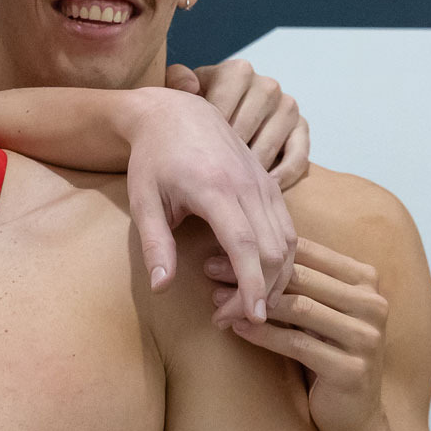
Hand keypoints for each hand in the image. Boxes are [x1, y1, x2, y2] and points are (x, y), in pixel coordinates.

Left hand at [121, 87, 295, 323]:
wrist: (175, 113)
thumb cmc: (153, 158)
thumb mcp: (143, 199)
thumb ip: (155, 244)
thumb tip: (161, 288)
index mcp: (215, 188)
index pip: (245, 246)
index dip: (251, 285)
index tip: (252, 317)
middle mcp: (248, 185)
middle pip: (273, 251)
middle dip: (259, 292)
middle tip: (229, 317)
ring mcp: (264, 183)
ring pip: (287, 242)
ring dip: (273, 279)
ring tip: (242, 302)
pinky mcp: (271, 184)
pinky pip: (287, 228)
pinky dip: (279, 258)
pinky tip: (255, 275)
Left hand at [167, 59, 309, 188]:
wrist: (220, 115)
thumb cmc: (195, 106)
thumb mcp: (180, 90)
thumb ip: (176, 80)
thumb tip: (190, 85)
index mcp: (236, 72)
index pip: (220, 106)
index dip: (204, 135)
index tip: (191, 155)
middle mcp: (266, 85)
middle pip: (246, 127)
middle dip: (225, 154)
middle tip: (209, 176)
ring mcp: (287, 105)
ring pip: (271, 143)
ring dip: (251, 167)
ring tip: (232, 187)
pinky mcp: (302, 128)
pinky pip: (298, 156)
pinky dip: (283, 174)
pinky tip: (264, 188)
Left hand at [210, 238, 388, 430]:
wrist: (353, 414)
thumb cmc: (324, 349)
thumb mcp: (313, 309)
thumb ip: (292, 279)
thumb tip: (233, 245)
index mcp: (366, 280)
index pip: (307, 252)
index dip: (260, 247)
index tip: (219, 245)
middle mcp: (373, 304)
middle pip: (301, 278)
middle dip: (250, 272)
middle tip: (209, 268)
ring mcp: (368, 338)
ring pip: (299, 308)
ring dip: (252, 302)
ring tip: (217, 299)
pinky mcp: (353, 370)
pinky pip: (298, 344)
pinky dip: (263, 334)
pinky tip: (235, 327)